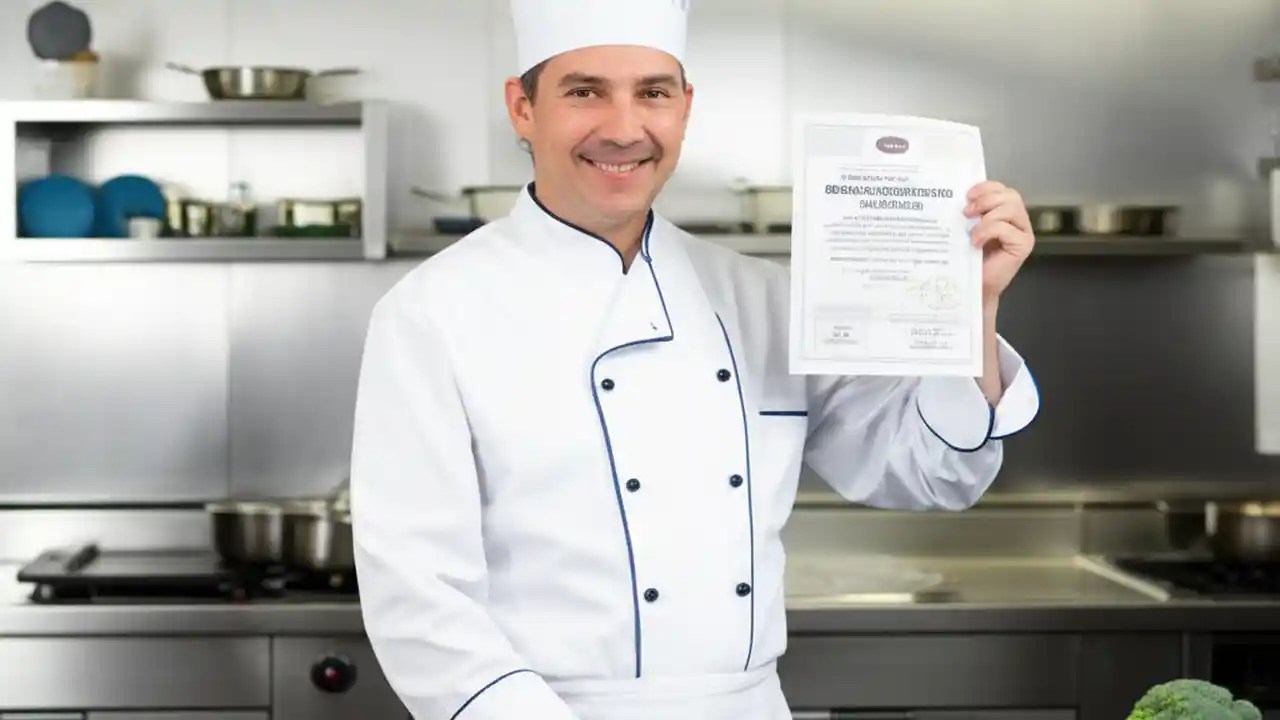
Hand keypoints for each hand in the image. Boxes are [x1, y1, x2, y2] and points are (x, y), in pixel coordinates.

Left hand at [963, 181, 1034, 301]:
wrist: (975, 286)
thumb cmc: (970, 259)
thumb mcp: (969, 229)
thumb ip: (972, 213)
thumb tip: (958, 197)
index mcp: (1006, 212)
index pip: (1002, 189)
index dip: (986, 187)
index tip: (967, 195)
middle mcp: (1019, 220)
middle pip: (1010, 195)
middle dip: (986, 199)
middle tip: (967, 212)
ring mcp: (1024, 232)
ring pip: (1010, 208)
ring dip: (987, 216)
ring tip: (972, 229)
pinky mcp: (1023, 245)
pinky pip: (1006, 228)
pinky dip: (987, 231)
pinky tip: (976, 243)